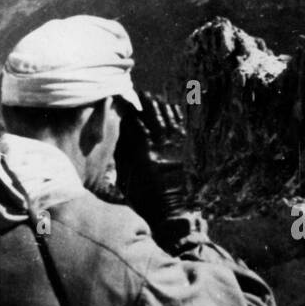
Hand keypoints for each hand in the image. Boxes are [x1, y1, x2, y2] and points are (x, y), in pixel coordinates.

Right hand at [113, 92, 205, 252]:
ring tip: (152, 97)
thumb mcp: (127, 179)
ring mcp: (175, 148)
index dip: (130, 112)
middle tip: (139, 93)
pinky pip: (180, 127)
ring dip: (160, 107)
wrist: (171, 212)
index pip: (136, 126)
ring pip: (168, 119)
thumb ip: (124, 155)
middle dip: (146, 103)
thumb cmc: (144, 200)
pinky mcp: (184, 151)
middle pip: (153, 118)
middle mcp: (162, 148)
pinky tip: (170, 107)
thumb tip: (121, 134)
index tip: (123, 102)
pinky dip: (175, 115)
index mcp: (145, 155)